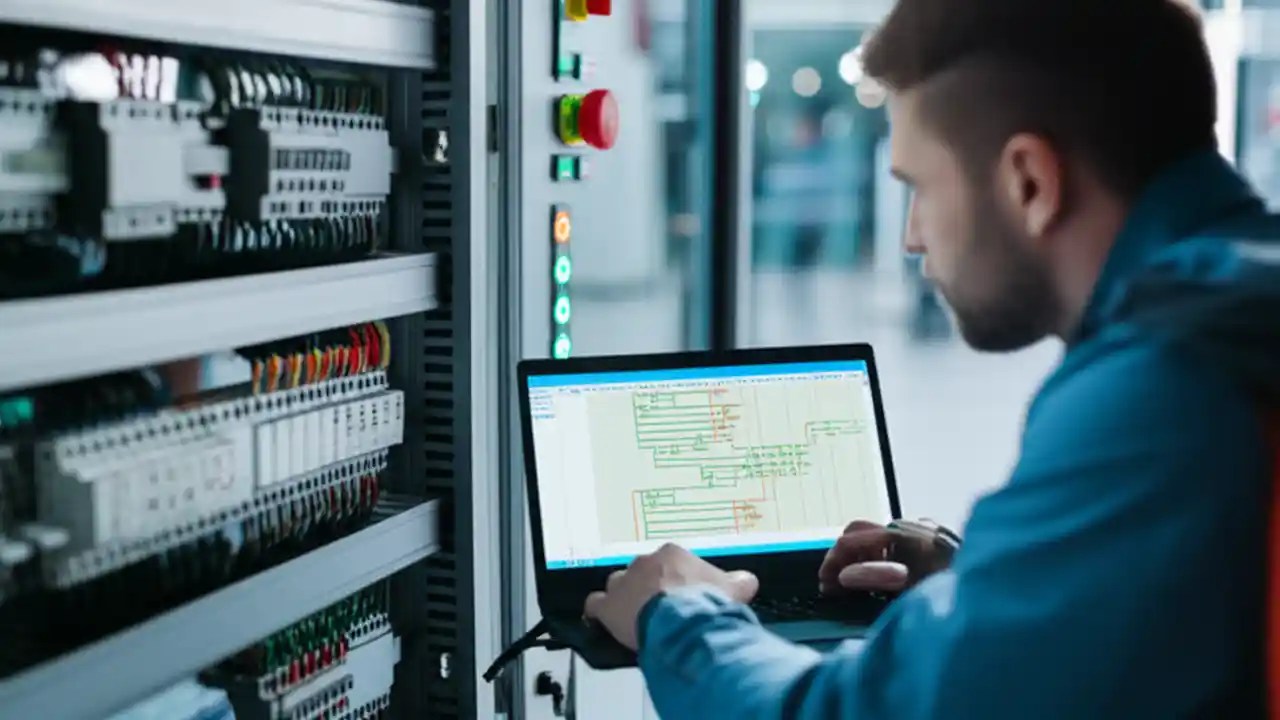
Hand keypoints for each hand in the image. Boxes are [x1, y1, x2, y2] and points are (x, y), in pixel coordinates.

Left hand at [583, 543, 759, 650]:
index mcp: (672, 555)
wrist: (684, 622)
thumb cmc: (707, 604)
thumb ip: (738, 582)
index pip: (670, 564)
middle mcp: (644, 563)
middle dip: (649, 589)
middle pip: (642, 573)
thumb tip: (747, 580)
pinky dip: (599, 614)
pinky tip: (605, 624)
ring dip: (624, 599)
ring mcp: (623, 583)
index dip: (675, 582)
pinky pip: (596, 605)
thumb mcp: (732, 590)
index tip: (682, 596)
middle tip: (661, 610)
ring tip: (635, 618)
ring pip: (617, 586)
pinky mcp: (608, 606)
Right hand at [818, 520, 952, 594]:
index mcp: (898, 534)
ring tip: (860, 582)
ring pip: (878, 536)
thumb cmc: (953, 586)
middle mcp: (908, 526)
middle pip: (859, 533)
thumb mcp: (908, 586)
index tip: (825, 585)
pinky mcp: (934, 538)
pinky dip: (886, 555)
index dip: (832, 564)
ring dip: (864, 556)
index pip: (849, 542)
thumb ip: (874, 576)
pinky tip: (890, 574)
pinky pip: (899, 540)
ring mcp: (921, 530)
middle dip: (844, 556)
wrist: (997, 585)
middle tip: (836, 582)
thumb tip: (843, 575)